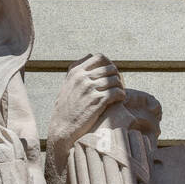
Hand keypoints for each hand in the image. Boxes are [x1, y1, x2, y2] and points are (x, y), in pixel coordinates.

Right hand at [47, 53, 124, 171]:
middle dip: (117, 76)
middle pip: (110, 68)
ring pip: (115, 80)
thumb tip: (89, 55)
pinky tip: (119, 101)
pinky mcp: (97, 101)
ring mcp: (90, 89)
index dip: (109, 64)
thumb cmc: (65, 108)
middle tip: (117, 86)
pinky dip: (121, 96)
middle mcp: (83, 78)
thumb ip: (77, 70)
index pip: (99, 57)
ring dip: (120, 87)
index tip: (110, 74)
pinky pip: (117, 92)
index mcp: (76, 72)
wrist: (62, 128)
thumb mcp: (67, 84)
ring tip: (118, 95)